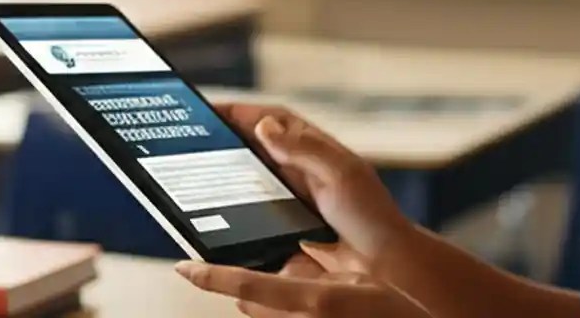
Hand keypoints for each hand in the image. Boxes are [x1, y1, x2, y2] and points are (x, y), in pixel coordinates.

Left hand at [176, 242, 431, 317]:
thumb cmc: (394, 314)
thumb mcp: (360, 283)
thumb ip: (319, 276)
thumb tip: (288, 268)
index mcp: (316, 301)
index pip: (248, 287)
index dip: (212, 277)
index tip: (185, 267)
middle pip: (249, 305)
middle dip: (254, 289)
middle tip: (288, 276)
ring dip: (272, 306)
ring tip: (316, 299)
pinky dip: (287, 315)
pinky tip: (321, 311)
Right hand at [216, 103, 415, 263]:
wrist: (386, 261)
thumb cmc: (370, 216)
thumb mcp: (340, 174)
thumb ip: (304, 149)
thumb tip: (265, 124)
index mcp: (318, 148)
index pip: (274, 118)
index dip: (242, 111)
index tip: (209, 108)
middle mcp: (305, 167)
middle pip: (259, 143)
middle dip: (228, 136)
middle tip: (192, 138)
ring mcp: (298, 194)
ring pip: (255, 173)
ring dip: (230, 168)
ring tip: (196, 169)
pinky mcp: (292, 221)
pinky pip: (257, 205)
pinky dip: (237, 203)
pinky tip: (218, 210)